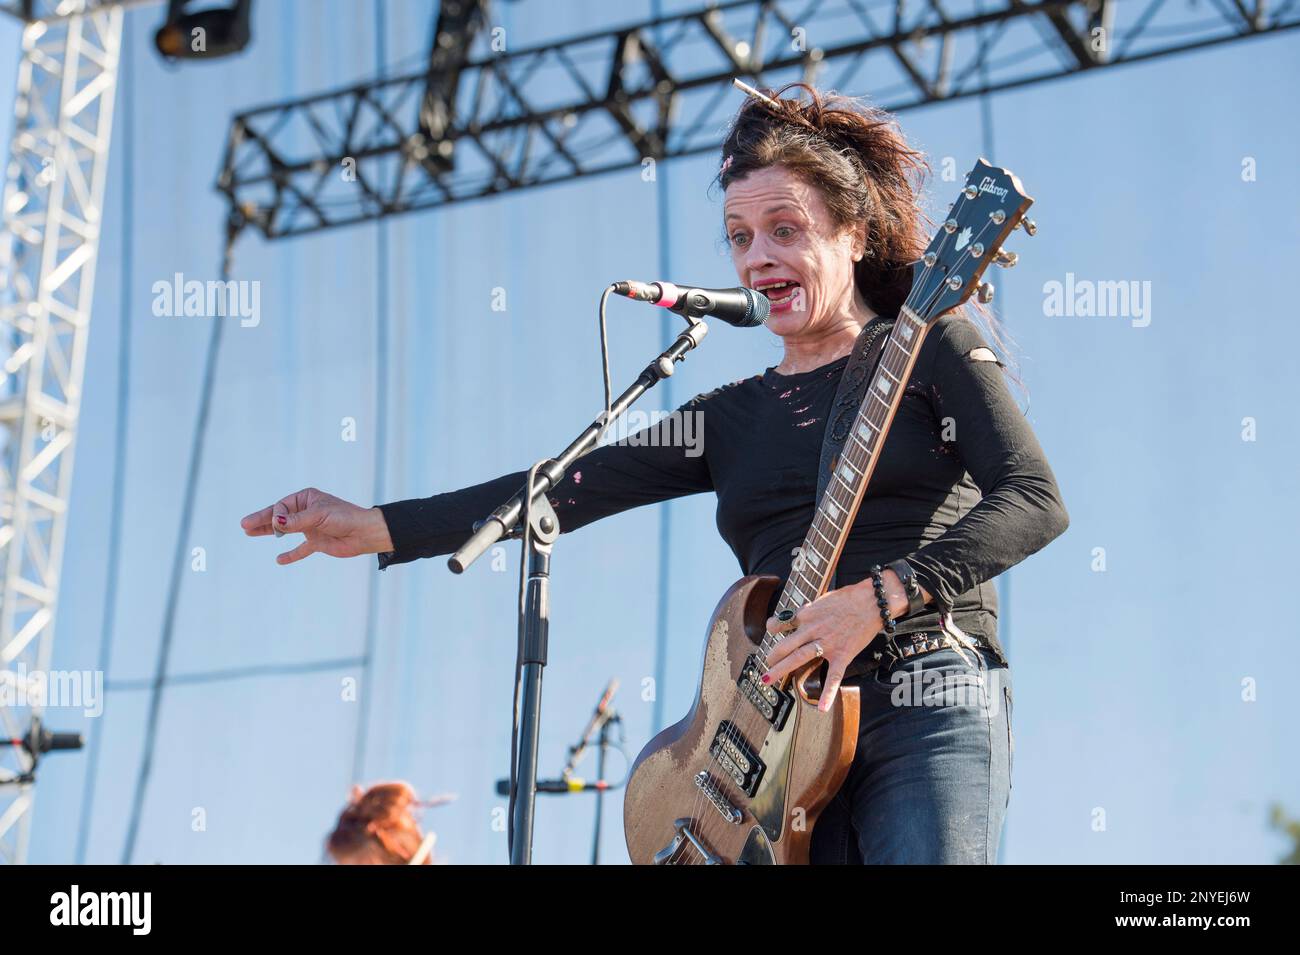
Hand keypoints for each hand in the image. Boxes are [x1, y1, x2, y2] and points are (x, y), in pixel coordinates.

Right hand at [240, 487, 393, 564]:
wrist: (365, 533)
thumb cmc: (345, 518)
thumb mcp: (319, 516)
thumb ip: (296, 521)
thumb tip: (275, 523)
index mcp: (307, 498)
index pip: (282, 507)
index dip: (276, 516)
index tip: (278, 526)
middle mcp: (307, 511)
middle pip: (279, 516)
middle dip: (262, 520)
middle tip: (243, 525)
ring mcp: (311, 527)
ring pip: (285, 530)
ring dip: (269, 532)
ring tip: (249, 533)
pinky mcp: (317, 542)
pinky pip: (300, 549)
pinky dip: (291, 555)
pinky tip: (279, 560)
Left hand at [763, 570, 911, 711]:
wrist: (872, 600)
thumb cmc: (849, 598)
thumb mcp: (822, 598)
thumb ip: (808, 609)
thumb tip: (797, 614)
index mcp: (807, 614)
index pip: (783, 623)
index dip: (773, 629)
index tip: (770, 634)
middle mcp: (813, 629)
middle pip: (786, 645)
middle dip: (772, 657)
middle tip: (764, 667)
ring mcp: (827, 643)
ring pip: (799, 657)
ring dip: (781, 669)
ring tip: (768, 679)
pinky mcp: (843, 654)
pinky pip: (834, 676)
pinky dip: (828, 692)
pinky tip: (821, 707)